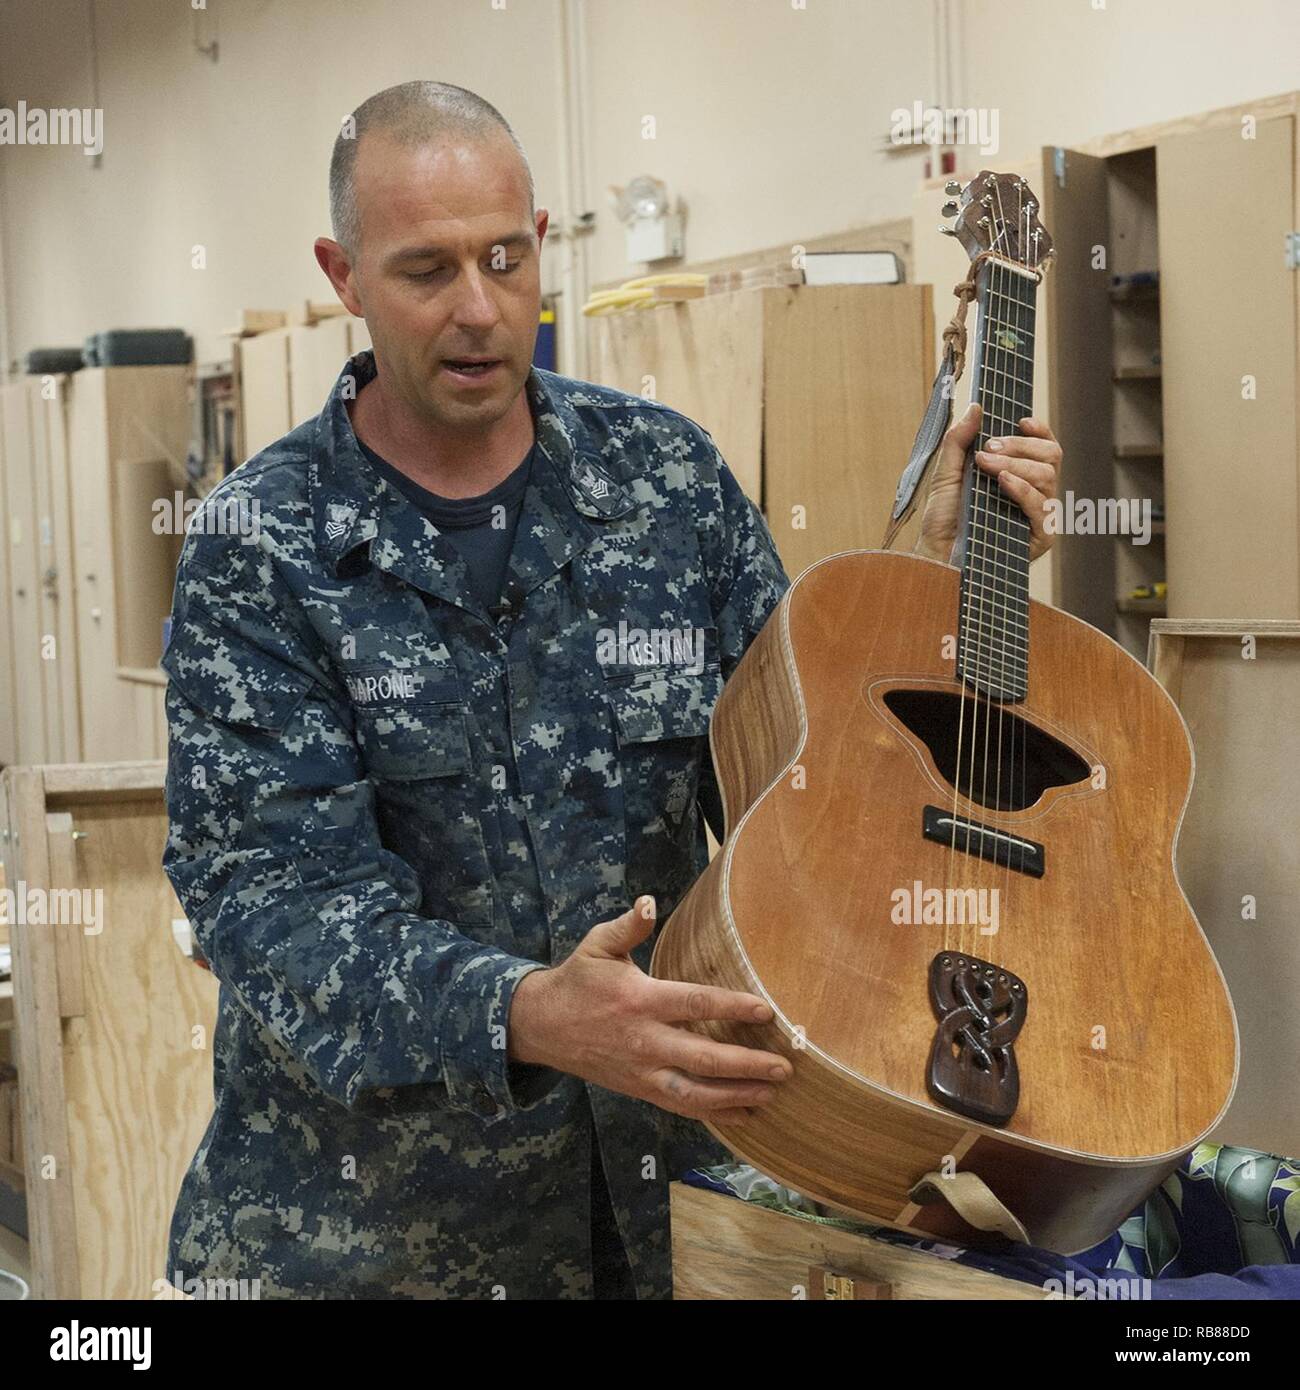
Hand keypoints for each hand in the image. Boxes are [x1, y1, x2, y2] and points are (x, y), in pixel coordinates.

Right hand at [508, 895, 792, 1124]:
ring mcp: (642, 1071)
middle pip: (703, 1057)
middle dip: (746, 1064)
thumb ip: (628, 926)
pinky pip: (681, 1106)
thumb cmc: (578, 980)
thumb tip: (648, 901)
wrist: (541, 1026)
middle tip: (784, 1066)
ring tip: (772, 1092)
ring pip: (695, 1092)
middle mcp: (644, 1040)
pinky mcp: (639, 1089)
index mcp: (640, 1000)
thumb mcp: (598, 945)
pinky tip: (745, 1114)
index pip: (695, 1003)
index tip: (766, 1010)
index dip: (732, 1006)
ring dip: (736, 1095)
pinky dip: (714, 1113)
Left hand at [916, 402, 1061, 563]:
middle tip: (989, 447)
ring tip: (986, 464)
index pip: (1044, 446)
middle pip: (1051, 455)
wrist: (936, 554)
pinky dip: (1023, 488)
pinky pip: (1041, 506)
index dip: (1039, 430)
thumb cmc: (944, 519)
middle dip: (1020, 445)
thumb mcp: (947, 473)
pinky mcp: (1040, 538)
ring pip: (1047, 476)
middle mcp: (1035, 493)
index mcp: (1021, 475)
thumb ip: (959, 440)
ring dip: (1016, 463)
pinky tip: (1003, 481)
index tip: (1021, 420)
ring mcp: (1040, 515)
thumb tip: (975, 407)